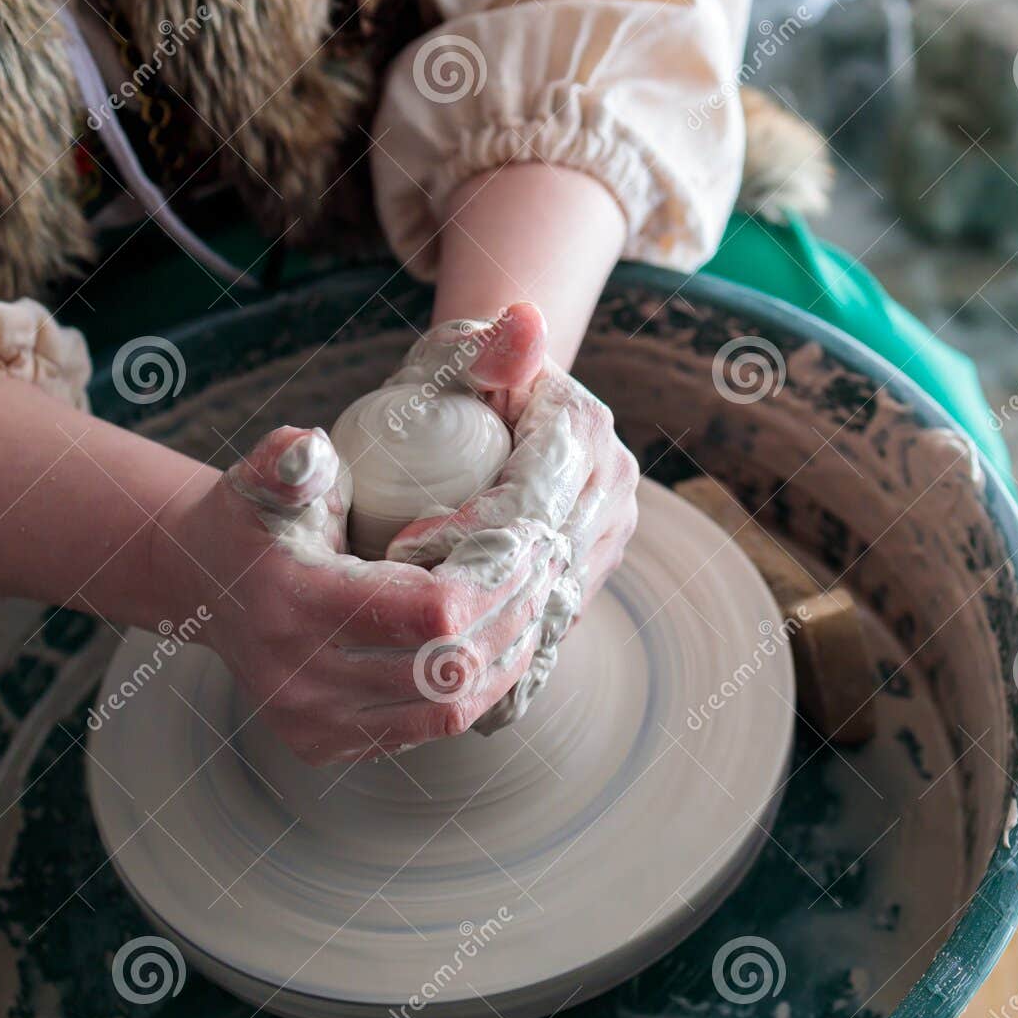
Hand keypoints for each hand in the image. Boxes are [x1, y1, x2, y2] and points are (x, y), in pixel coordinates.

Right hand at [154, 424, 568, 763]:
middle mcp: (301, 680)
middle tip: (550, 570)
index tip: (528, 542)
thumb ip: (288, 459)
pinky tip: (502, 645)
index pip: (431, 611)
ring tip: (537, 607)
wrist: (204, 587)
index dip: (495, 580)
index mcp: (295, 605)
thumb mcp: (263, 479)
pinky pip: (429, 728)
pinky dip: (477, 689)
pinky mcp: (327, 746)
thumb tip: (308, 449)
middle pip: (452, 664)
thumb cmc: (252, 521)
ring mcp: (315, 723)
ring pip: (450, 708)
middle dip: (516, 615)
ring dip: (508, 657)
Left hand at [384, 303, 640, 726]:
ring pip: (557, 604)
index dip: (469, 531)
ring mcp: (610, 534)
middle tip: (403, 619)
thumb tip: (523, 319)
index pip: (531, 499)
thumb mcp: (458, 356)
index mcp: (586, 432)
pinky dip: (515, 662)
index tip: (402, 549)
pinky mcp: (591, 571)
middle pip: (547, 561)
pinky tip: (468, 698)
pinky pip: (558, 627)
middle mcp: (614, 485)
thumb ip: (484, 344)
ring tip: (427, 665)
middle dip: (477, 594)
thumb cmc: (457, 376)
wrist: (492, 403)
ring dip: (497, 641)